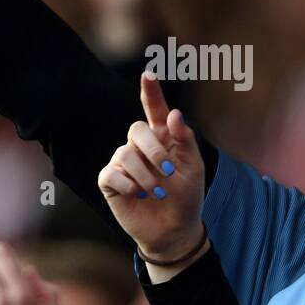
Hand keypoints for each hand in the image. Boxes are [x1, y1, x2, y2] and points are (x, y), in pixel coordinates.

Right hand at [98, 72, 204, 262]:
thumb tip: (174, 113)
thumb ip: (184, 140)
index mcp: (163, 138)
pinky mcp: (110, 181)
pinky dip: (128, 184)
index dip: (150, 92)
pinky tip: (139, 195)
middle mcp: (140, 146)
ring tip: (157, 192)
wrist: (173, 230)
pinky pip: (112, 173)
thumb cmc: (186, 197)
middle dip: (153, 151)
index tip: (148, 75)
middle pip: (136, 130)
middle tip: (168, 172)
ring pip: (125, 154)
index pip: (154, 110)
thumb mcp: (193, 168)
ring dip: (145, 175)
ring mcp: (123, 162)